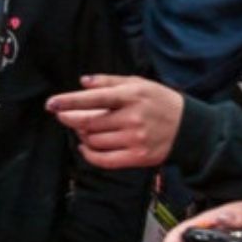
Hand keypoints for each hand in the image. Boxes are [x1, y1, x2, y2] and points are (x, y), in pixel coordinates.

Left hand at [46, 75, 185, 168]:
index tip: (51, 104)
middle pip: (89, 122)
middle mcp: (133, 118)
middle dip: (71, 119)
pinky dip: (89, 155)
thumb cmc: (160, 101)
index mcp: (132, 96)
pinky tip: (86, 147)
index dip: (69, 101)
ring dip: (83, 135)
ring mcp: (135, 140)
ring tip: (85, 129)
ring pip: (94, 141)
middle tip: (63, 116)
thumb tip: (82, 82)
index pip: (94, 98)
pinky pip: (104, 160)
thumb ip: (109, 81)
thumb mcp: (139, 83)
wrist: (189, 128)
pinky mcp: (137, 158)